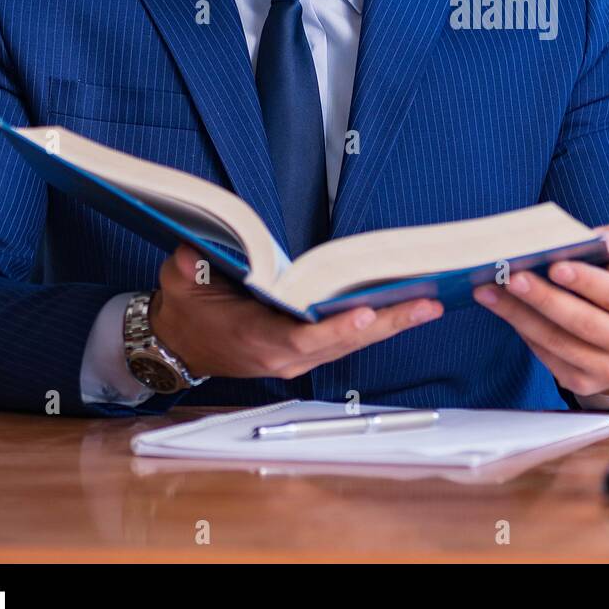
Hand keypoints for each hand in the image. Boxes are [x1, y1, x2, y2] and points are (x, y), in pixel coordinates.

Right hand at [150, 244, 442, 380]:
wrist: (179, 344)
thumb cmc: (186, 309)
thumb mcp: (180, 281)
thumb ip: (190, 266)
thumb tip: (200, 249)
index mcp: (256, 339)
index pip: (301, 338)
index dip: (335, 330)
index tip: (365, 315)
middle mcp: (284, 356)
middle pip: (342, 343)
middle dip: (386, 324)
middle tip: (426, 306)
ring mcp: (297, 359)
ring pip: (352, 344)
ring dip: (391, 325)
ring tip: (429, 305)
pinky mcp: (305, 354)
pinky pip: (347, 342)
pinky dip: (377, 327)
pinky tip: (405, 310)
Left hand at [471, 219, 608, 398]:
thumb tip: (601, 238)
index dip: (585, 281)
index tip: (554, 265)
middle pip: (583, 322)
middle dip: (544, 298)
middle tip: (511, 277)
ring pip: (558, 342)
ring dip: (520, 315)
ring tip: (490, 291)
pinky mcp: (583, 383)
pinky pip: (547, 357)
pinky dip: (522, 331)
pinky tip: (503, 310)